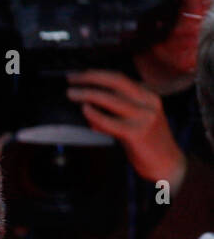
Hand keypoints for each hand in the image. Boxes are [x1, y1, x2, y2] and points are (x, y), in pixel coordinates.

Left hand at [66, 70, 187, 188]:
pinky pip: (110, 121)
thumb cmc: (147, 144)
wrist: (167, 164)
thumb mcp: (134, 121)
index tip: (79, 74)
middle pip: (116, 81)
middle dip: (90, 77)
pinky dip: (94, 114)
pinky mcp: (136, 133)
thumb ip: (116, 113)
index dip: (97, 74)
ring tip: (71, 94)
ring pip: (111, 99)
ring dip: (87, 94)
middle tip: (71, 79)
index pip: (120, 78)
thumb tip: (89, 107)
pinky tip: (84, 110)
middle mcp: (148, 102)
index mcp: (148, 96)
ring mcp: (144, 117)